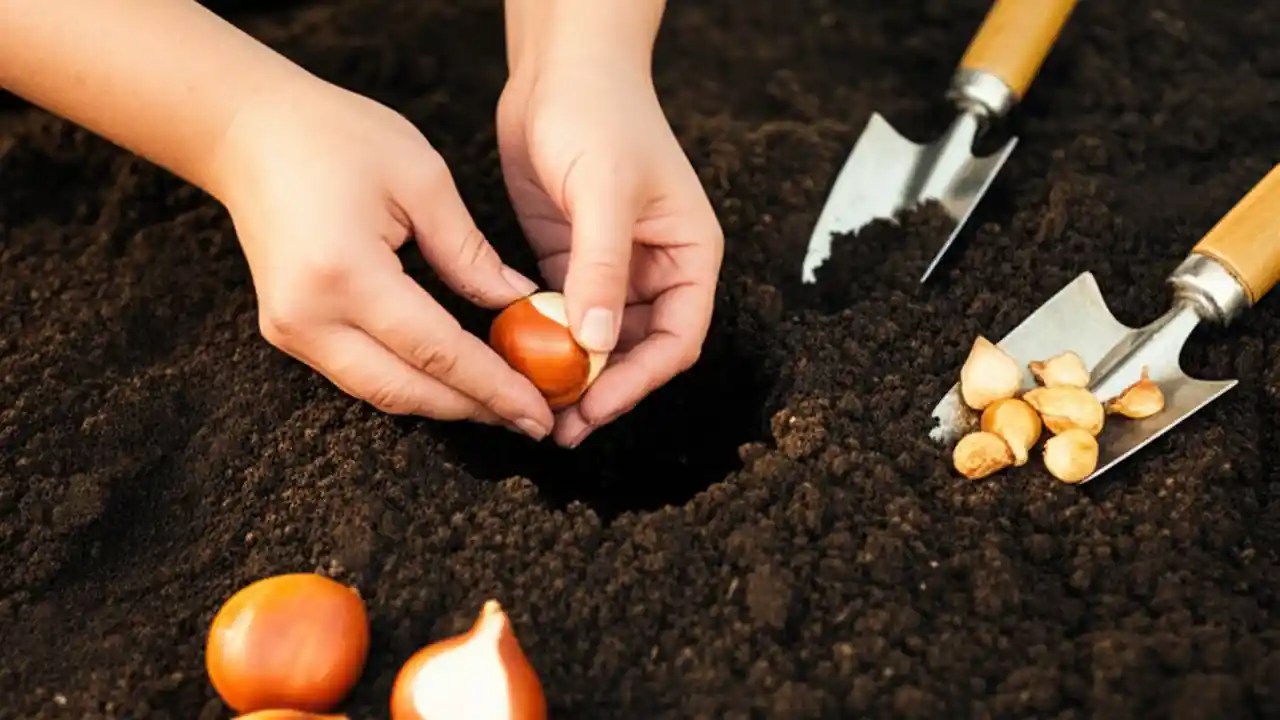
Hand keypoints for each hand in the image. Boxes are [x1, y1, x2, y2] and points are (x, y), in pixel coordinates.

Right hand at [211, 78, 555, 438]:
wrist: (245, 130)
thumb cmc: (333, 135)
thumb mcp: (421, 178)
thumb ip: (469, 252)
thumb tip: (519, 305)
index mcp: (345, 273)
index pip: (437, 350)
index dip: (494, 387)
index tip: (540, 412)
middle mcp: (308, 316)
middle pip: (407, 390)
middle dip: (475, 410)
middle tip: (534, 421)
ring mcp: (290, 330)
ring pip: (381, 393)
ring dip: (445, 404)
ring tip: (503, 406)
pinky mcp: (287, 331)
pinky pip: (359, 374)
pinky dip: (411, 383)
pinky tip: (455, 381)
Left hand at [496, 66, 723, 447]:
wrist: (560, 70)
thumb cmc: (600, 116)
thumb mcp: (606, 193)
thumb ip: (602, 268)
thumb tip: (593, 344)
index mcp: (689, 255)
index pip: (677, 338)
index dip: (640, 381)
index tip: (596, 405)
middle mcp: (656, 268)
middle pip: (638, 350)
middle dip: (603, 388)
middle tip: (561, 423)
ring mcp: (612, 267)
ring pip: (599, 340)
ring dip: (572, 372)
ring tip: (536, 402)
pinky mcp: (571, 260)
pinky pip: (564, 315)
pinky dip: (546, 341)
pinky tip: (519, 359)